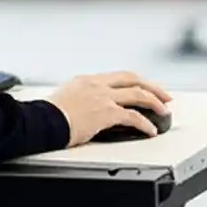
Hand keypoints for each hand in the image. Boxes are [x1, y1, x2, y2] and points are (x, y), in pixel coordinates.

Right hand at [44, 71, 172, 146]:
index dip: (135, 81)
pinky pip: (133, 116)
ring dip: (155, 102)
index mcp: (87, 80)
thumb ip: (80, 98)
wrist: (41, 121)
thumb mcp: (65, 98)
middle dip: (152, 87)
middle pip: (133, 79)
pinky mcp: (105, 113)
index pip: (118, 76)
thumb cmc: (47, 115)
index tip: (144, 87)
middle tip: (165, 95)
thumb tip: (86, 108)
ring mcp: (102, 97)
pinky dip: (145, 124)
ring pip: (138, 94)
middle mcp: (97, 84)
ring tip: (164, 110)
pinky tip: (150, 130)